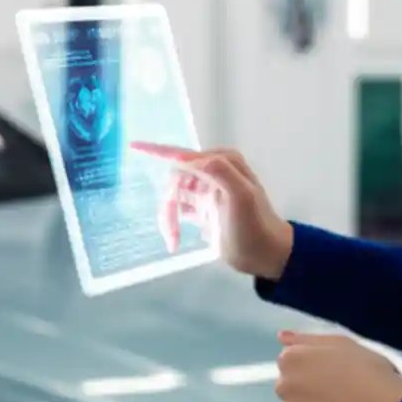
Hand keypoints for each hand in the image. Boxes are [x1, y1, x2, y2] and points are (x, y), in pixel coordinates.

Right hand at [130, 142, 293, 279]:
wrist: (266, 255)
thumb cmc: (255, 225)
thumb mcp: (242, 196)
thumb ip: (220, 172)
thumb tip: (190, 159)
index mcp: (222, 164)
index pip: (184, 155)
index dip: (158, 151)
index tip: (134, 146)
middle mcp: (213, 173)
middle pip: (175, 178)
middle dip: (168, 201)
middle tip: (169, 228)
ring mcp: (207, 192)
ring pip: (174, 195)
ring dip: (168, 215)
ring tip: (171, 238)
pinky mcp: (203, 210)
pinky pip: (178, 209)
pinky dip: (171, 223)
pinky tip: (173, 239)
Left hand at [275, 332, 401, 401]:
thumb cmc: (366, 370)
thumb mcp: (340, 342)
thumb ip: (306, 339)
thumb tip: (282, 336)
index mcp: (290, 358)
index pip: (290, 355)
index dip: (312, 360)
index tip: (331, 366)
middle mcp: (284, 384)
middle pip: (290, 380)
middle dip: (306, 381)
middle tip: (336, 383)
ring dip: (308, 401)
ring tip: (338, 400)